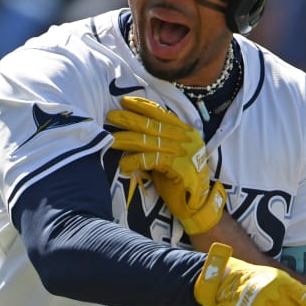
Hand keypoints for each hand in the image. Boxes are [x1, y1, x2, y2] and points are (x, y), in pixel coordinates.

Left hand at [106, 95, 226, 233]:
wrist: (195, 203)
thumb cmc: (180, 180)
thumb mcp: (172, 155)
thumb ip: (159, 142)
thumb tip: (134, 132)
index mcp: (187, 132)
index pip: (162, 114)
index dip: (143, 106)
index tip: (125, 101)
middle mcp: (187, 139)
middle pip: (153, 125)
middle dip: (130, 119)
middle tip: (111, 115)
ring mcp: (184, 152)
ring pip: (149, 141)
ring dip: (127, 139)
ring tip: (111, 139)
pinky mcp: (178, 167)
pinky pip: (151, 160)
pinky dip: (135, 161)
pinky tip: (123, 164)